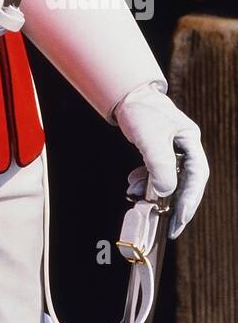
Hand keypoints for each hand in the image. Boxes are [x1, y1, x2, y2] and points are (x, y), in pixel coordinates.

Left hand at [113, 83, 209, 238]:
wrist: (125, 94)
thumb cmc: (140, 110)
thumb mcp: (149, 137)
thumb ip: (159, 164)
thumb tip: (164, 192)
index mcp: (190, 140)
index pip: (197, 176)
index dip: (190, 199)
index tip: (180, 218)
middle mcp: (185, 147)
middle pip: (186, 182)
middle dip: (177, 205)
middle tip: (171, 228)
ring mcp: (172, 150)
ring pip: (170, 180)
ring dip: (157, 194)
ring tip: (143, 204)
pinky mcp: (158, 152)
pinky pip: (156, 174)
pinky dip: (145, 183)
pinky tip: (133, 186)